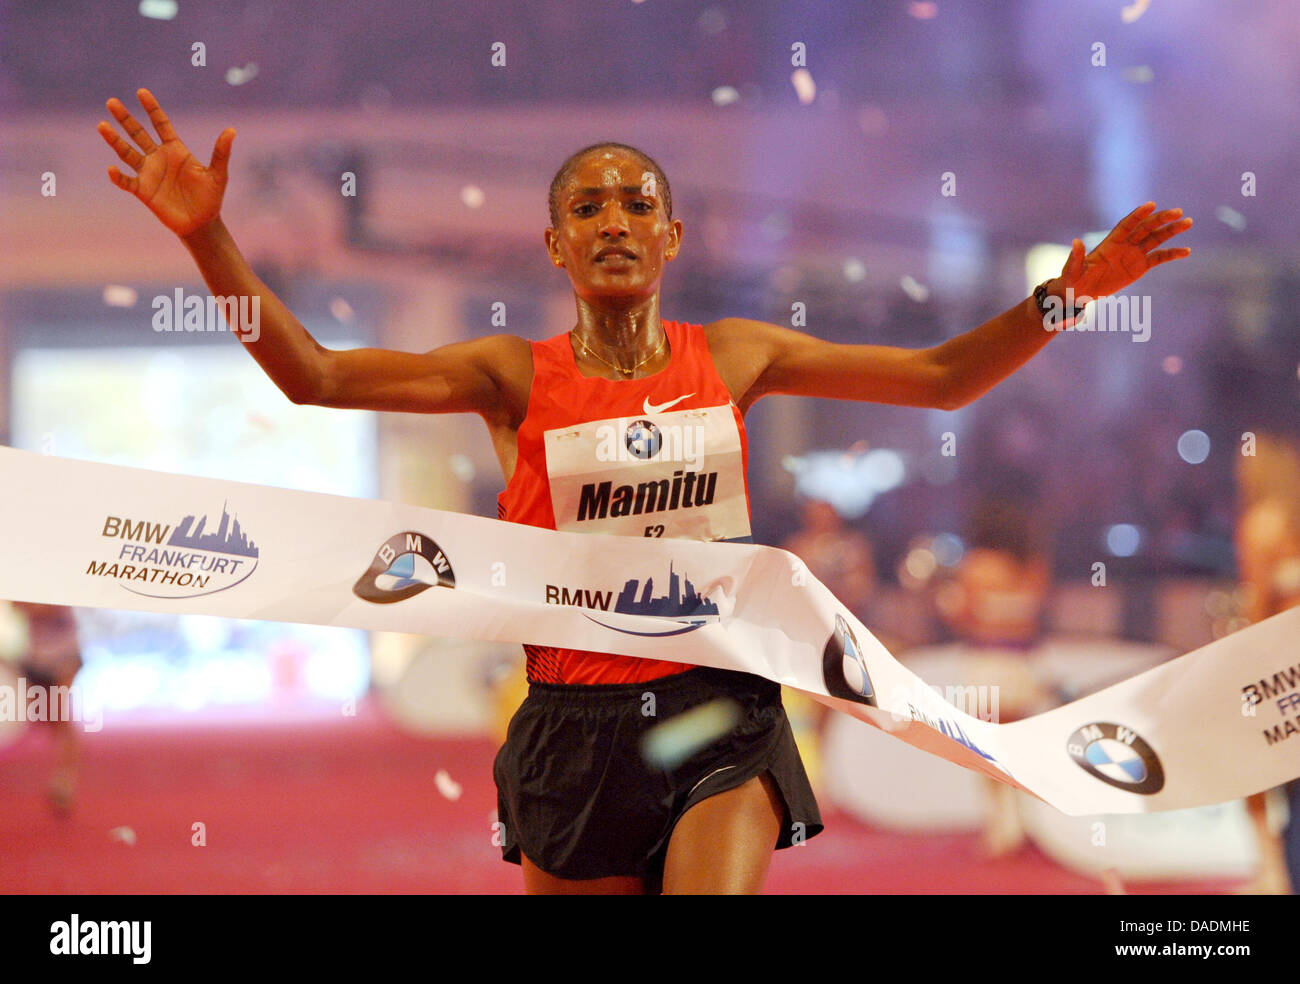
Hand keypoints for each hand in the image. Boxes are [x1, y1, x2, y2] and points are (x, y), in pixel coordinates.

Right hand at [97, 88, 234, 238]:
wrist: (201, 223)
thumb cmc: (210, 198)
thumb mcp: (218, 175)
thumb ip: (221, 153)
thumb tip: (232, 130)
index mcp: (175, 150)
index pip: (161, 124)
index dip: (152, 108)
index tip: (141, 92)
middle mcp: (158, 158)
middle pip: (138, 133)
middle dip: (125, 118)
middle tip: (111, 101)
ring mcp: (148, 173)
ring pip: (127, 152)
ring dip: (114, 140)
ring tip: (101, 125)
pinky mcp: (143, 191)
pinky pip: (126, 181)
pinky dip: (118, 176)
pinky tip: (111, 169)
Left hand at [1056, 201, 1192, 301]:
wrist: (1081, 292)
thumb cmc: (1073, 279)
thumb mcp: (1072, 270)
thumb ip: (1076, 257)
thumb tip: (1076, 241)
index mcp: (1110, 243)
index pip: (1127, 225)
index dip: (1138, 215)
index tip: (1151, 205)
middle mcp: (1125, 244)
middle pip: (1146, 228)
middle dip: (1161, 219)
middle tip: (1178, 212)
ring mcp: (1134, 254)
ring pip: (1156, 239)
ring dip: (1172, 230)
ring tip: (1188, 222)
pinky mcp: (1140, 266)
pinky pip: (1159, 258)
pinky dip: (1172, 254)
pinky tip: (1186, 251)